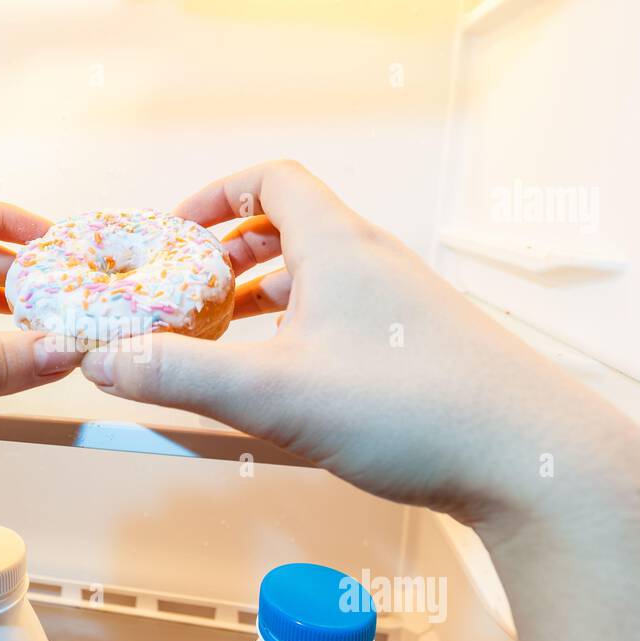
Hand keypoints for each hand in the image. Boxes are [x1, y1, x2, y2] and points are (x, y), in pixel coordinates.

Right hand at [80, 160, 639, 525]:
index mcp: (338, 248)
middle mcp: (374, 265)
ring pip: (319, 282)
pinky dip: (301, 340)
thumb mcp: (274, 394)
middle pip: (292, 230)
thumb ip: (182, 376)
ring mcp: (402, 309)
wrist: (529, 460)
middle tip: (193, 296)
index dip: (215, 198)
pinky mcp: (419, 353)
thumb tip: (110, 361)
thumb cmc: (418, 409)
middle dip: (230, 260)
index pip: (272, 180)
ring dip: (265, 303)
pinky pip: (345, 324)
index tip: (176, 234)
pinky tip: (286, 391)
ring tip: (228, 346)